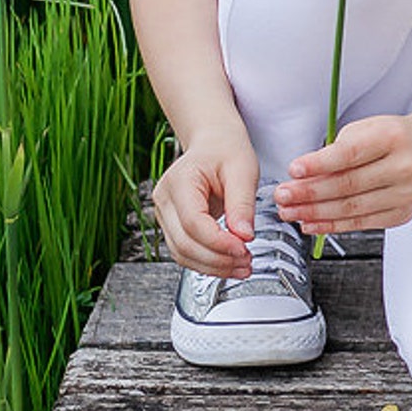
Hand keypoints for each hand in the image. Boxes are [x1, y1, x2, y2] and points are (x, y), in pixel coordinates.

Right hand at [153, 136, 259, 276]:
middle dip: (218, 260)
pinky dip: (207, 263)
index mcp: (179, 180)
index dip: (218, 242)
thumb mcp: (242, 170)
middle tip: (247, 262)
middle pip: (185, 243)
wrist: (213, 143)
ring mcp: (165, 214)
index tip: (244, 248)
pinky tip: (229, 263)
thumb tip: (244, 236)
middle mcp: (165, 199)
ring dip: (213, 266)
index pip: (193, 223)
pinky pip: (186, 252)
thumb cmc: (225, 150)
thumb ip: (242, 204)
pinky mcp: (172, 226)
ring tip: (242, 266)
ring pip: (182, 254)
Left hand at [274, 113, 411, 235]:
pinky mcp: (402, 214)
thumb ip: (339, 149)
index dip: (319, 164)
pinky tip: (312, 223)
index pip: (350, 153)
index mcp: (392, 137)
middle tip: (282, 195)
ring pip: (351, 208)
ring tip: (290, 211)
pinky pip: (361, 223)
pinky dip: (332, 225)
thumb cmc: (395, 137)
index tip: (293, 169)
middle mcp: (403, 166)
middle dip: (309, 193)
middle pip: (348, 185)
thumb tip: (305, 176)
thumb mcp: (369, 129)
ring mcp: (405, 193)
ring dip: (315, 213)